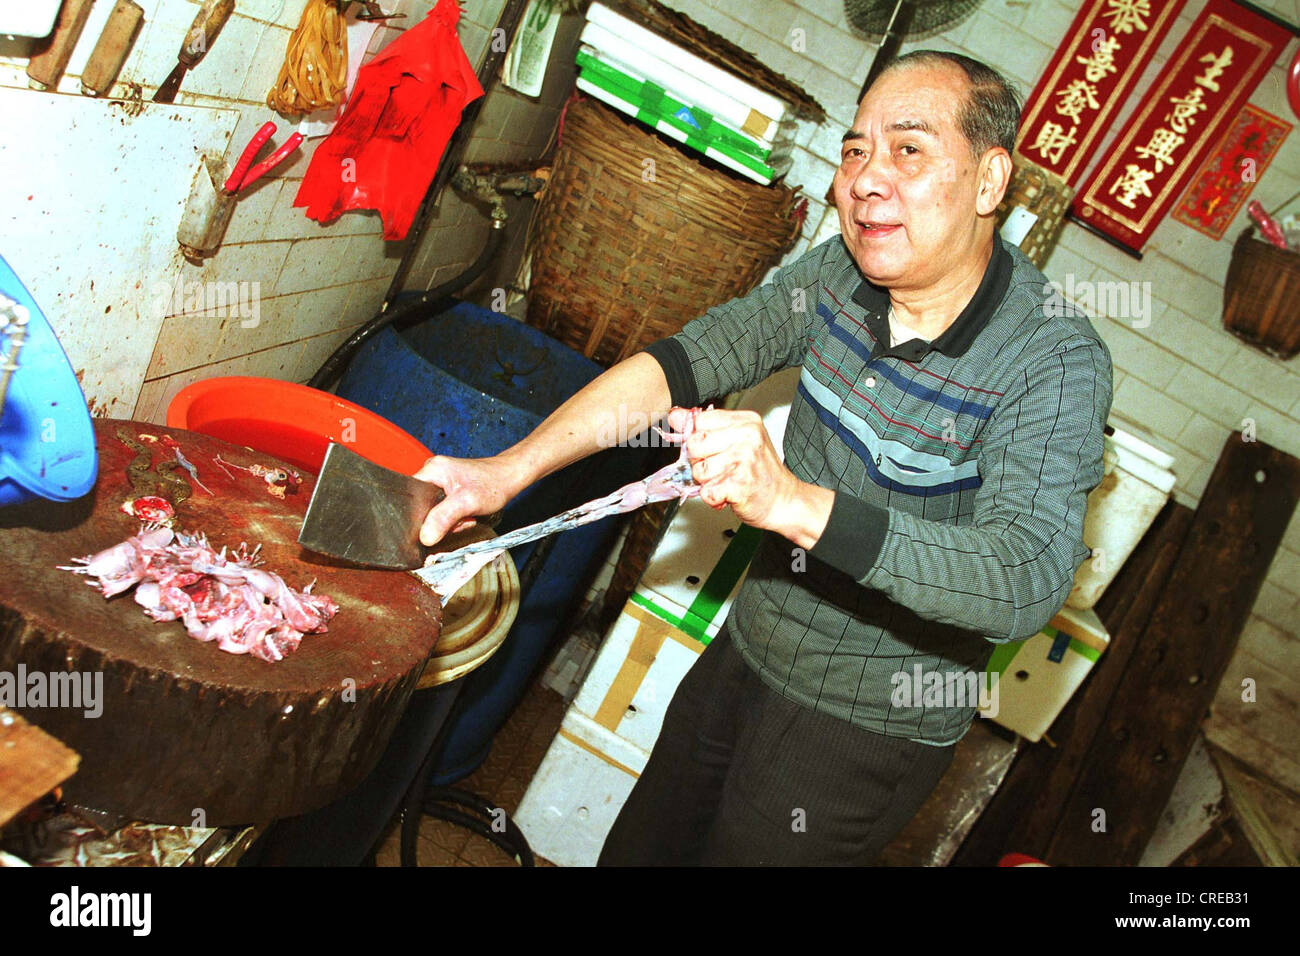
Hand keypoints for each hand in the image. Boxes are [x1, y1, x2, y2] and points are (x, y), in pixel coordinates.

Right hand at [415, 454, 522, 546]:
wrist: (510, 478)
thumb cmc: (494, 483)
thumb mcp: (467, 502)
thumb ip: (443, 518)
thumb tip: (425, 537)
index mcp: (431, 470)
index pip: (409, 497)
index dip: (416, 516)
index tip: (431, 526)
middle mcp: (432, 473)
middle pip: (420, 507)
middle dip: (437, 520)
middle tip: (457, 520)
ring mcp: (440, 481)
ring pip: (432, 512)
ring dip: (447, 521)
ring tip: (465, 516)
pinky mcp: (448, 490)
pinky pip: (442, 510)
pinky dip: (453, 518)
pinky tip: (465, 516)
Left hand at [671, 407, 832, 546]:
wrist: (784, 500)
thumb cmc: (759, 471)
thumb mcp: (736, 440)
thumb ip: (706, 427)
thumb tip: (675, 416)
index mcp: (746, 421)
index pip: (699, 420)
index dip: (696, 439)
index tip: (709, 450)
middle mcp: (748, 436)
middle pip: (694, 445)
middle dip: (700, 462)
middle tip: (721, 468)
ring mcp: (745, 460)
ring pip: (698, 470)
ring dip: (708, 482)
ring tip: (727, 481)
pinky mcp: (740, 485)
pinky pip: (707, 492)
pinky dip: (714, 498)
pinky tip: (729, 493)